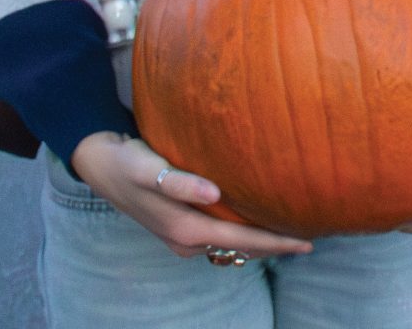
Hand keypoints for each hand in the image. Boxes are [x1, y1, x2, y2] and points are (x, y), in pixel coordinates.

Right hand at [70, 132, 312, 259]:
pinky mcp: (178, 230)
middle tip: (310, 238)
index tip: (307, 241)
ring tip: (290, 235)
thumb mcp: (151, 169)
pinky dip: (241, 239)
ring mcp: (181, 239)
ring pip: (231, 247)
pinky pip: (219, 241)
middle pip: (241, 248)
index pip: (243, 239)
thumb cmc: (130, 162)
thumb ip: (182, 182)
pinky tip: (255, 227)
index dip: (276, 241)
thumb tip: (214, 193)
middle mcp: (186, 241)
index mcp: (186, 229)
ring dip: (259, 243)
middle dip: (275, 246)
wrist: (100, 166)